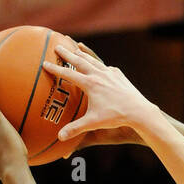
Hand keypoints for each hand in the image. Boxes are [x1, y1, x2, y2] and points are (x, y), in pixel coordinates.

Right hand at [41, 46, 157, 146]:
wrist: (138, 110)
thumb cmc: (115, 117)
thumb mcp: (93, 123)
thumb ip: (75, 129)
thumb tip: (60, 138)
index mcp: (90, 84)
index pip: (68, 74)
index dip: (55, 69)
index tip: (45, 63)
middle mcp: (99, 74)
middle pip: (79, 60)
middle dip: (67, 53)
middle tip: (57, 46)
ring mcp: (109, 72)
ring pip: (93, 60)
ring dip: (83, 53)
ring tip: (76, 47)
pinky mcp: (118, 74)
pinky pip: (105, 67)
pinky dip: (99, 63)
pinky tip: (98, 64)